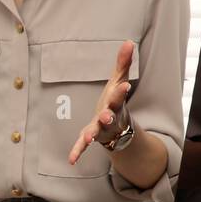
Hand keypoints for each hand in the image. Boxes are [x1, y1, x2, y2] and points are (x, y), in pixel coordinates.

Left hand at [69, 40, 134, 164]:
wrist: (117, 125)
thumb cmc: (115, 100)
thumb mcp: (119, 80)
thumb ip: (123, 63)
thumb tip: (129, 41)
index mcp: (116, 103)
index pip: (119, 96)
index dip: (120, 91)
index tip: (124, 85)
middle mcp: (110, 117)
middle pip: (109, 116)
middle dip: (108, 115)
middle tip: (106, 116)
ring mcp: (100, 129)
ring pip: (97, 132)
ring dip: (92, 134)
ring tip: (89, 138)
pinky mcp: (90, 136)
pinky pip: (82, 145)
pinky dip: (77, 152)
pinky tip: (71, 160)